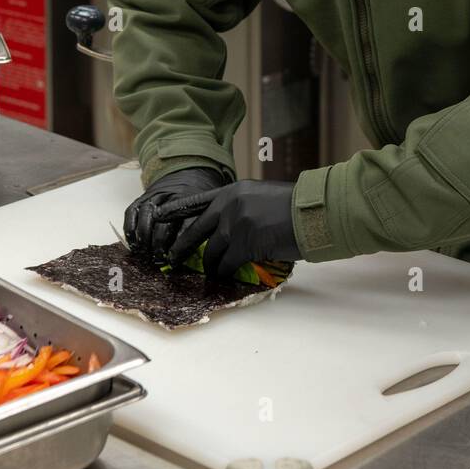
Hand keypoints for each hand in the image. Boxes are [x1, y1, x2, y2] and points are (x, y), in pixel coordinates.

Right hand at [124, 166, 225, 260]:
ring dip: (143, 235)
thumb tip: (187, 258)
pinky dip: (130, 227)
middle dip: (157, 241)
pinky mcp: (142, 196)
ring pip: (145, 213)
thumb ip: (197, 231)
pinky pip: (132, 211)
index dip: (176, 243)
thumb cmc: (196, 203)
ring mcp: (155, 195)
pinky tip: (132, 241)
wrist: (188, 177)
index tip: (173, 260)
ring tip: (143, 252)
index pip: (184, 223)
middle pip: (162, 219)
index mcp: (190, 202)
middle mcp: (171, 196)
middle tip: (156, 258)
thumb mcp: (204, 213)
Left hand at [155, 180, 302, 280]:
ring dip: (211, 266)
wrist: (311, 213)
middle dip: (182, 248)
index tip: (158, 218)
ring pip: (211, 252)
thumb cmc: (293, 206)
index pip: (196, 201)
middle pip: (195, 230)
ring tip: (211, 273)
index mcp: (232, 191)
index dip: (175, 211)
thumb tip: (227, 225)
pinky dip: (224, 273)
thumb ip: (240, 206)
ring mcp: (234, 225)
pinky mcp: (243, 245)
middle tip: (172, 259)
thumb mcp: (261, 196)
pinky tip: (226, 277)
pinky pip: (226, 265)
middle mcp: (228, 205)